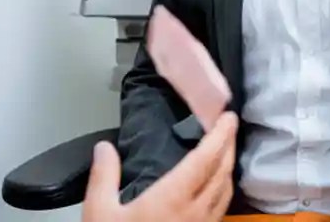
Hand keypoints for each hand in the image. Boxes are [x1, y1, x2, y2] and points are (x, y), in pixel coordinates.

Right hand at [81, 112, 237, 221]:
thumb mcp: (99, 213)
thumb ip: (103, 177)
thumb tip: (104, 148)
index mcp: (173, 199)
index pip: (205, 159)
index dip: (220, 136)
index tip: (228, 117)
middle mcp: (196, 213)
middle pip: (222, 172)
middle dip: (228, 146)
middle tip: (229, 126)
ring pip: (225, 192)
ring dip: (227, 167)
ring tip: (224, 150)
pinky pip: (220, 209)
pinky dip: (222, 189)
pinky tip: (213, 188)